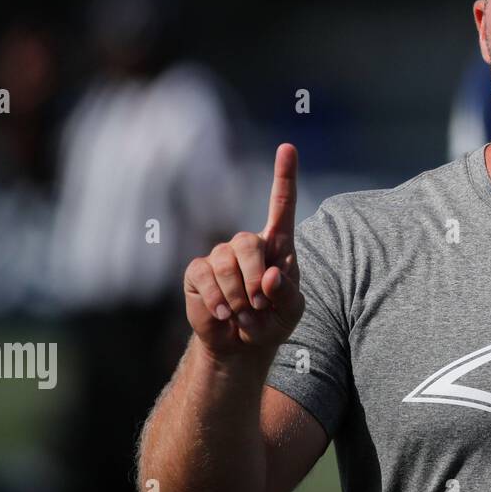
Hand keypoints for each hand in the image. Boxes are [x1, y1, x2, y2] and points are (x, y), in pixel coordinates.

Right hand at [183, 143, 304, 358]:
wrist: (241, 344)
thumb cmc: (272, 321)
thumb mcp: (291, 311)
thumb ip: (288, 294)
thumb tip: (271, 276)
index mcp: (278, 246)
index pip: (282, 204)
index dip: (284, 176)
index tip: (287, 147)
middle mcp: (248, 244)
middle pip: (248, 242)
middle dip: (255, 277)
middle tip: (259, 304)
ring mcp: (220, 256)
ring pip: (224, 262)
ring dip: (237, 295)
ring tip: (244, 314)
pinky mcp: (199, 272)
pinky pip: (204, 276)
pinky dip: (217, 300)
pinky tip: (224, 314)